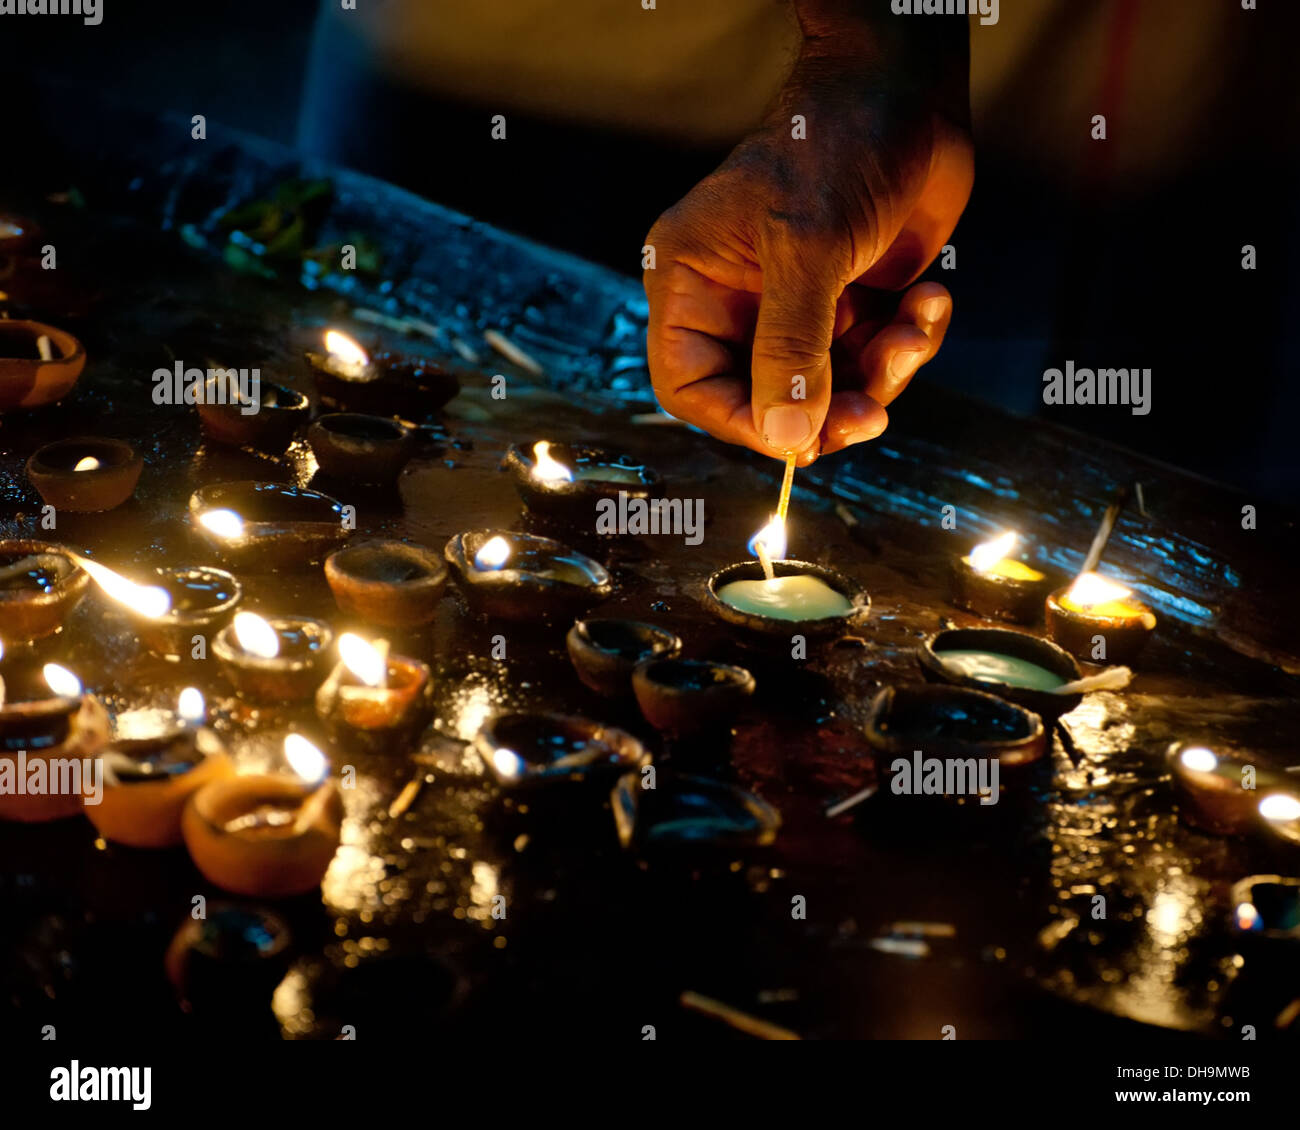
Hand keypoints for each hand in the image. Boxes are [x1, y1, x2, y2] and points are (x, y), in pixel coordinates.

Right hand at [644, 54, 973, 463]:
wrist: (909, 88)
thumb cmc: (836, 142)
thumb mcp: (808, 247)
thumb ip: (792, 346)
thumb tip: (785, 434)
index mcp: (696, 282)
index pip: (691, 384)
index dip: (740, 422)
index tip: (799, 437)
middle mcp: (739, 301)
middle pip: (766, 396)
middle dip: (827, 408)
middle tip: (873, 414)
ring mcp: (798, 302)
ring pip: (830, 386)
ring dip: (882, 372)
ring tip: (915, 327)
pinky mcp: (852, 299)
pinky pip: (875, 355)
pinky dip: (910, 340)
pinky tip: (930, 298)